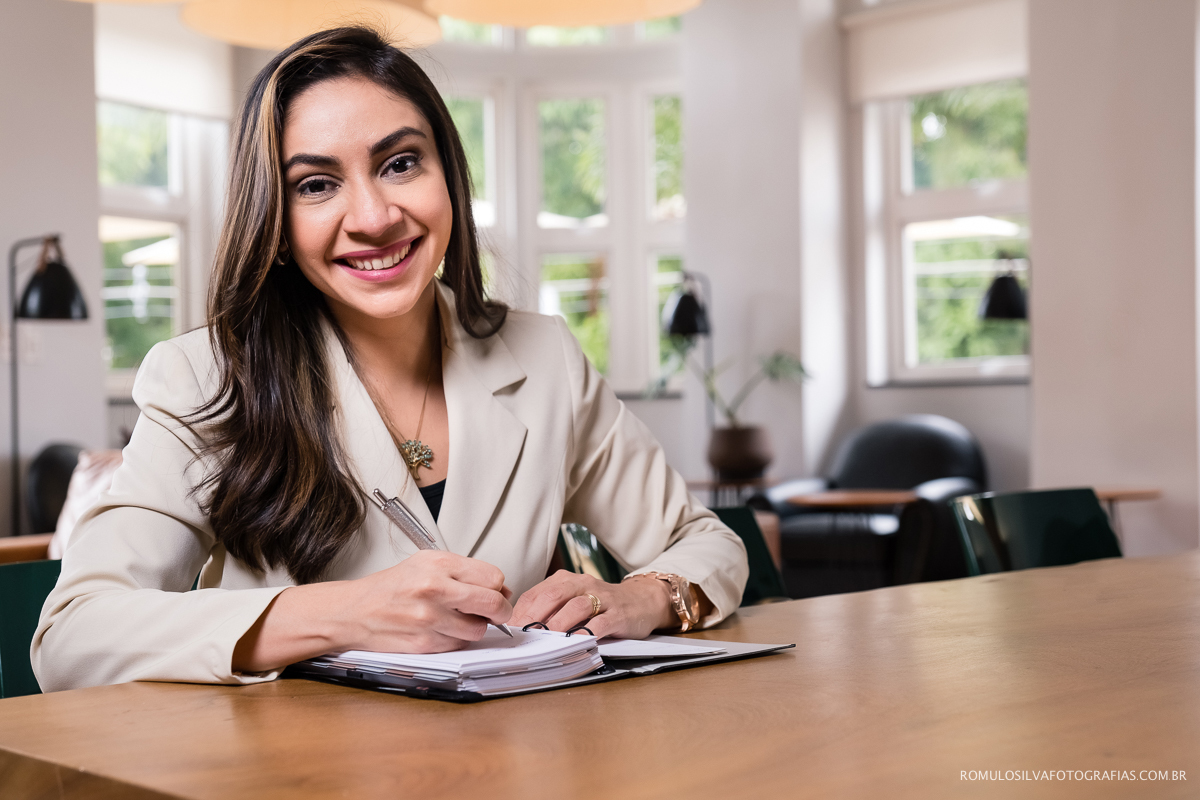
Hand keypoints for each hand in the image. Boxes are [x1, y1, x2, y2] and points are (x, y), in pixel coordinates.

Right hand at [233, 550, 512, 672]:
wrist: (353, 612)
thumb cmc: (389, 588)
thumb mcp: (425, 564)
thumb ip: (463, 572)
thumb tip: (499, 588)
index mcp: (437, 564)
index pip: (492, 577)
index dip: (499, 587)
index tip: (496, 591)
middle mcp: (434, 589)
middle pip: (493, 604)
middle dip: (500, 610)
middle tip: (496, 612)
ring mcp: (429, 618)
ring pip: (478, 630)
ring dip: (476, 627)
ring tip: (459, 619)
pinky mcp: (424, 643)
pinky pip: (458, 645)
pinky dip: (456, 639)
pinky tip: (442, 630)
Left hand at [509, 571, 675, 639]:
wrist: (642, 601)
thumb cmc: (602, 605)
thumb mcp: (573, 600)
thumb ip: (551, 610)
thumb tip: (521, 630)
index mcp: (566, 580)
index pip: (537, 593)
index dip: (521, 612)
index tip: (508, 630)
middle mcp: (583, 584)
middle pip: (554, 595)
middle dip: (535, 616)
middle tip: (522, 635)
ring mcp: (602, 598)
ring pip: (576, 606)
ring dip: (559, 624)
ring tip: (546, 640)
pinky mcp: (619, 614)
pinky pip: (601, 622)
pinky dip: (587, 632)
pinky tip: (576, 642)